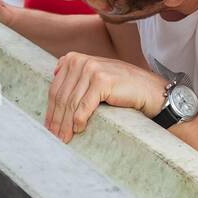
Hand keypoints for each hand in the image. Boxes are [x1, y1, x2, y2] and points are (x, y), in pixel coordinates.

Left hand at [45, 52, 167, 142]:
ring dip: (66, 124)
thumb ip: (75, 79)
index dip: (51, 110)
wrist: (149, 90)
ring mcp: (92, 69)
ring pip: (71, 103)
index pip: (56, 89)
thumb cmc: (121, 87)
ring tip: (64, 139)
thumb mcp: (94, 77)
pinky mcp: (102, 80)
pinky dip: (79, 120)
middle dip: (57, 120)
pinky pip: (84, 106)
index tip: (48, 127)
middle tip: (53, 137)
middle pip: (62, 97)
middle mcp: (81, 61)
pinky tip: (78, 130)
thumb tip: (52, 81)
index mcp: (74, 59)